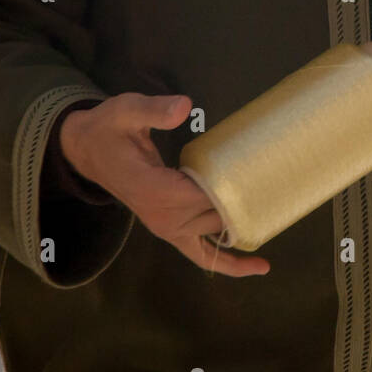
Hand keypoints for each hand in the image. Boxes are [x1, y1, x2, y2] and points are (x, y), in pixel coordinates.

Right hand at [59, 93, 269, 276]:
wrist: (87, 150)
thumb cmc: (109, 129)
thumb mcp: (126, 111)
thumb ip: (153, 110)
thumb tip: (184, 106)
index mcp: (154, 189)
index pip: (204, 196)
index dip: (233, 190)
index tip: (264, 179)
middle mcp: (163, 216)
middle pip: (217, 217)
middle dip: (249, 205)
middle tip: (285, 187)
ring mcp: (166, 227)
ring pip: (216, 236)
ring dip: (245, 229)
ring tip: (281, 216)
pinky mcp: (170, 230)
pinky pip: (202, 255)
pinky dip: (229, 263)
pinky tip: (258, 266)